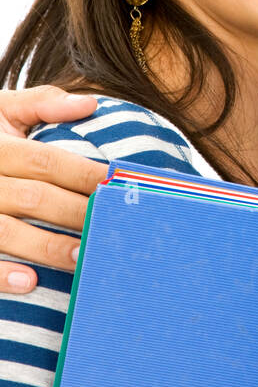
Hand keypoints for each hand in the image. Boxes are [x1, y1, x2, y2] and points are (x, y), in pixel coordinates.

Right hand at [0, 87, 101, 291]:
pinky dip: (1, 273)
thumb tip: (90, 104)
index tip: (117, 186)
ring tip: (83, 258)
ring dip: (47, 247)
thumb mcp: (2, 110)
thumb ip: (42, 104)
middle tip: (112, 227)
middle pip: (33, 198)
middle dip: (75, 213)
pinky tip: (30, 282)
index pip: (46, 160)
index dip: (83, 173)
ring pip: (7, 232)